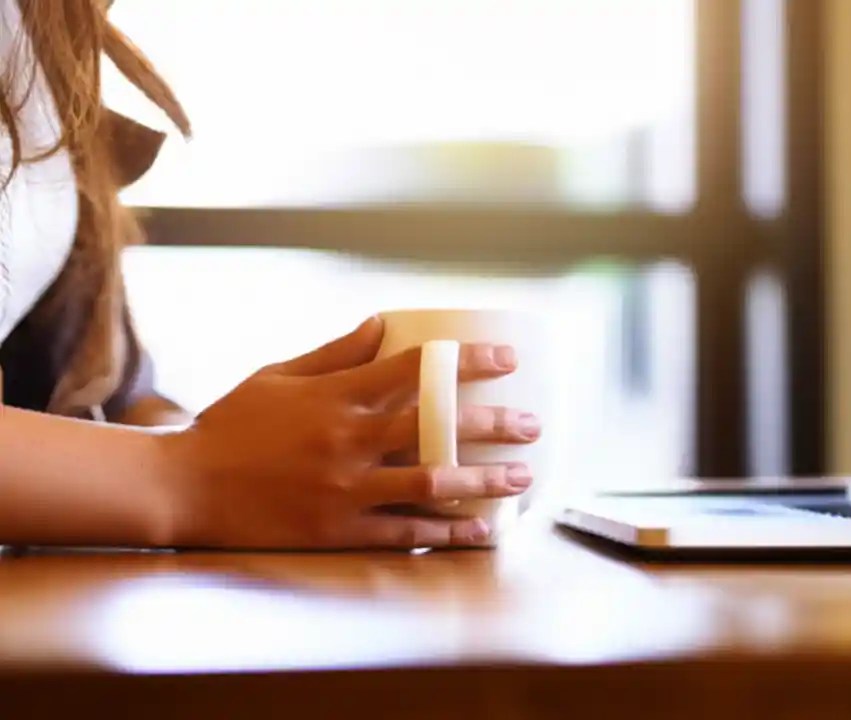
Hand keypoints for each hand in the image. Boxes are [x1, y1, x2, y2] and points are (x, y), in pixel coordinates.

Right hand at [158, 317, 539, 549]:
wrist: (183, 487)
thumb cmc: (230, 426)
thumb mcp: (277, 376)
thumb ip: (334, 353)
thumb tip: (381, 320)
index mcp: (335, 396)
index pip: (416, 369)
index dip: (468, 360)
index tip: (509, 357)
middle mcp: (347, 441)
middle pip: (437, 427)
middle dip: (493, 424)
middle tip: (534, 426)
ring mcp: (344, 489)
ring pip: (430, 482)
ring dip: (483, 481)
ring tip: (523, 478)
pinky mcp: (337, 531)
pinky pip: (404, 532)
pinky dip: (446, 531)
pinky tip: (482, 530)